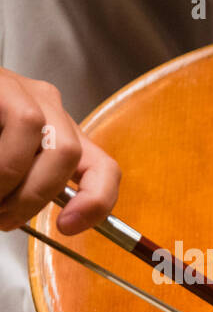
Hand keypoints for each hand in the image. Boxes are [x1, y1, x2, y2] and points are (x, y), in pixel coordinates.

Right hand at [0, 68, 119, 233]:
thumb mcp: (7, 168)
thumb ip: (23, 188)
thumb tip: (20, 218)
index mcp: (60, 134)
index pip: (104, 168)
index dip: (96, 202)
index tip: (67, 227)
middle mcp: (49, 109)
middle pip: (70, 156)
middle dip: (34, 196)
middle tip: (2, 216)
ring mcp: (24, 91)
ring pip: (45, 139)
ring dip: (10, 180)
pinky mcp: (2, 84)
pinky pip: (16, 123)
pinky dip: (1, 163)